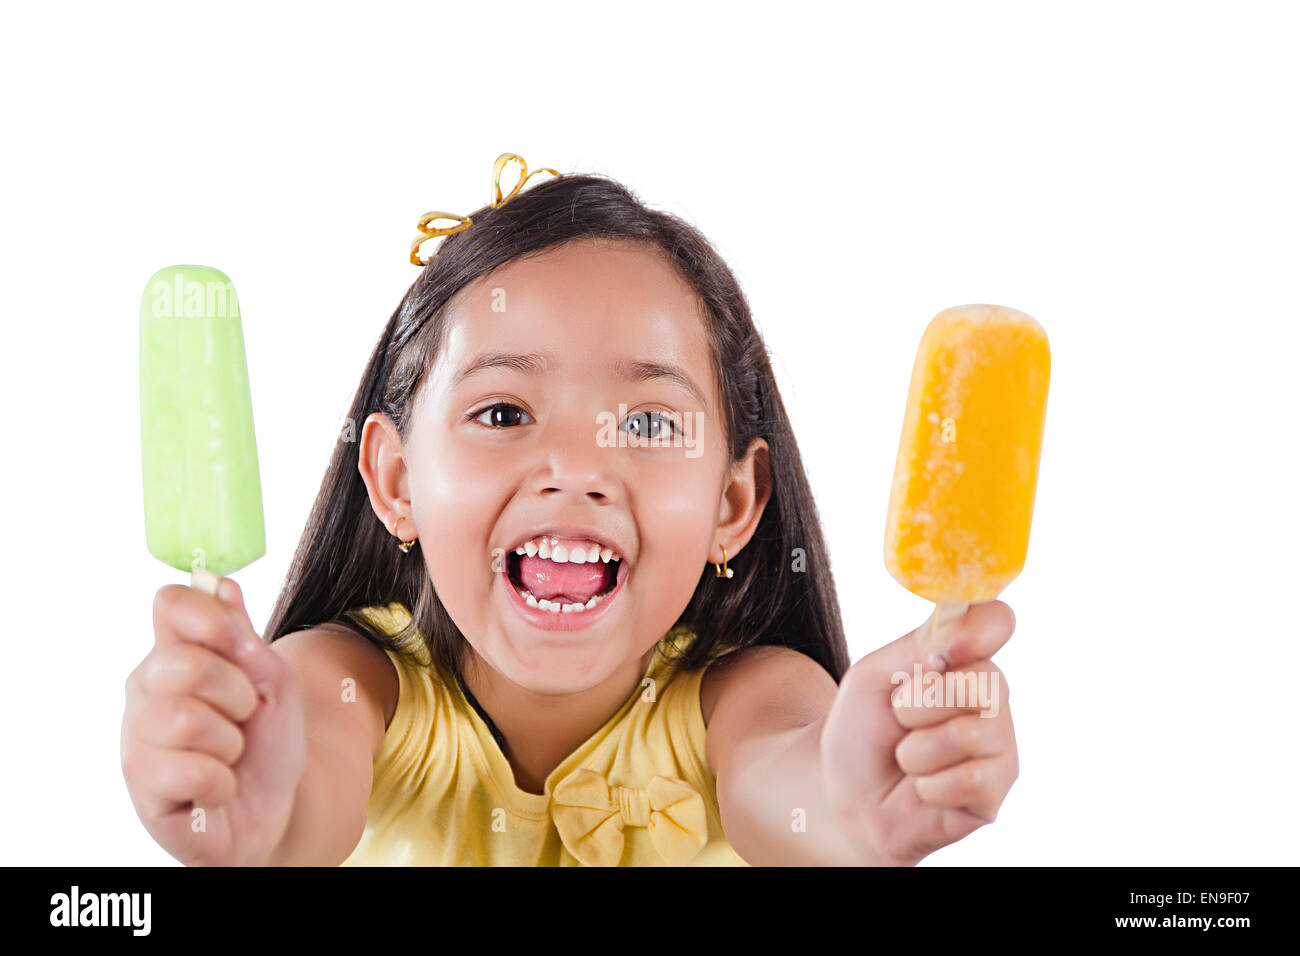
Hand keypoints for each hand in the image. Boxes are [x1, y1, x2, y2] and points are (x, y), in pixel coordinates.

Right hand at [122, 574, 306, 865]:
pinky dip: (223, 783)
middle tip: (243, 715)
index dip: (212, 618)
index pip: (170, 603)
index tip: (243, 646)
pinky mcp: (143, 790)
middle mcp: (147, 691)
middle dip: (236, 692)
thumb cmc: (268, 739)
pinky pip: (194, 773)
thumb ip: (245, 637)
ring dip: (230, 742)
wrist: (277, 806)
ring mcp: (138, 740)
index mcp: (176, 653)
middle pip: (184, 663)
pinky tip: (216, 789)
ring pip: (186, 720)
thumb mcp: (273, 682)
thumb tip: (220, 582)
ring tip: (228, 754)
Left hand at [819, 601, 1018, 865]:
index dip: (979, 629)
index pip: (997, 622)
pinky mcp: (996, 792)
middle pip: (983, 681)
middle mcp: (990, 698)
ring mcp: (998, 746)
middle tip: (898, 718)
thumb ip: (918, 647)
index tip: (940, 653)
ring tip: (907, 758)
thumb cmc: (862, 732)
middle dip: (919, 702)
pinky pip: (971, 781)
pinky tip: (922, 789)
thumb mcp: (873, 677)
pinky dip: (928, 786)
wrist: (846, 797)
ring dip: (917, 750)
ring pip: (970, 734)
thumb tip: (965, 631)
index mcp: (962, 660)